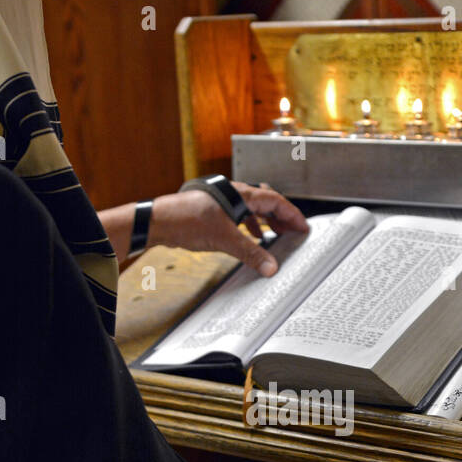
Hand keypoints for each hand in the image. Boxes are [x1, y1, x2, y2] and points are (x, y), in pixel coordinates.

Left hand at [149, 182, 308, 275]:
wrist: (159, 221)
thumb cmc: (187, 220)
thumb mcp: (225, 239)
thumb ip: (250, 253)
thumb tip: (271, 266)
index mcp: (241, 194)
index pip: (275, 201)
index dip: (291, 214)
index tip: (303, 226)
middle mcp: (233, 194)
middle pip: (265, 203)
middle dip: (281, 218)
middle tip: (293, 232)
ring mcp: (223, 202)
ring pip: (251, 210)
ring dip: (265, 223)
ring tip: (275, 237)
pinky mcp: (213, 212)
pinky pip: (238, 217)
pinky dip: (248, 227)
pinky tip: (250, 239)